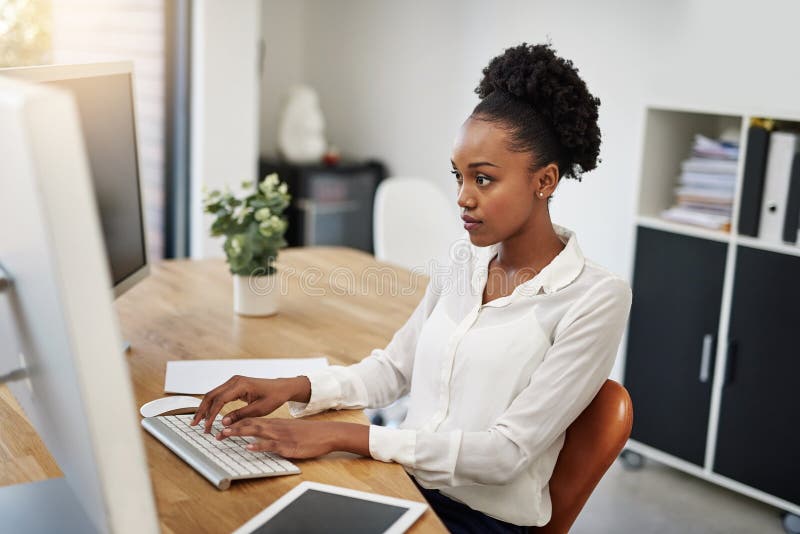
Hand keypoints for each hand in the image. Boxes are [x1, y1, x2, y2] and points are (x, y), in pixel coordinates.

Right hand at [191, 375, 310, 432]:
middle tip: (195, 425)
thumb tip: (222, 423)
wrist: (281, 388)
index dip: (211, 415)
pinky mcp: (234, 385)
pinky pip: (219, 394)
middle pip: (211, 395)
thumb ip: (240, 416)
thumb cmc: (273, 397)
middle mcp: (235, 380)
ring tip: (199, 422)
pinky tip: (208, 415)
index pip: (219, 400)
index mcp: (241, 385)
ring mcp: (233, 381)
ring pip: (213, 394)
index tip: (207, 427)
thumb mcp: (258, 410)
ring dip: (205, 408)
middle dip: (202, 410)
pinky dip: (212, 404)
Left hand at [218, 419, 334, 458]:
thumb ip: (274, 432)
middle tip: (216, 432)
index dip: (235, 422)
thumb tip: (259, 438)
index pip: (251, 420)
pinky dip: (259, 445)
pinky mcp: (288, 445)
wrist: (326, 433)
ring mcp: (281, 436)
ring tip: (225, 435)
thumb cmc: (309, 434)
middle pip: (250, 424)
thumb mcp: (289, 430)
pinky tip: (249, 447)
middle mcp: (275, 427)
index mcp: (275, 423)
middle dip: (232, 428)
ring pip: (257, 431)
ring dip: (239, 433)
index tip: (222, 426)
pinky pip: (271, 445)